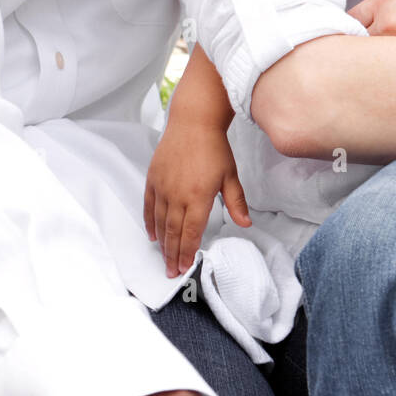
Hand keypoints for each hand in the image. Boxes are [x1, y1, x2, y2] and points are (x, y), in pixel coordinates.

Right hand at [144, 123, 250, 277]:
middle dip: (173, 255)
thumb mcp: (230, 175)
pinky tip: (153, 236)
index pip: (191, 232)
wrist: (193, 122)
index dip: (188, 253)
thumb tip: (245, 224)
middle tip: (172, 273)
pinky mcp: (153, 179)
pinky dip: (150, 223)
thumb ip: (236, 202)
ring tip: (164, 259)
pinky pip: (149, 207)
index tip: (186, 268)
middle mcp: (178, 195)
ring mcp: (163, 188)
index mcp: (199, 196)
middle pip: (174, 233)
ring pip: (161, 223)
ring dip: (163, 243)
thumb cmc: (214, 147)